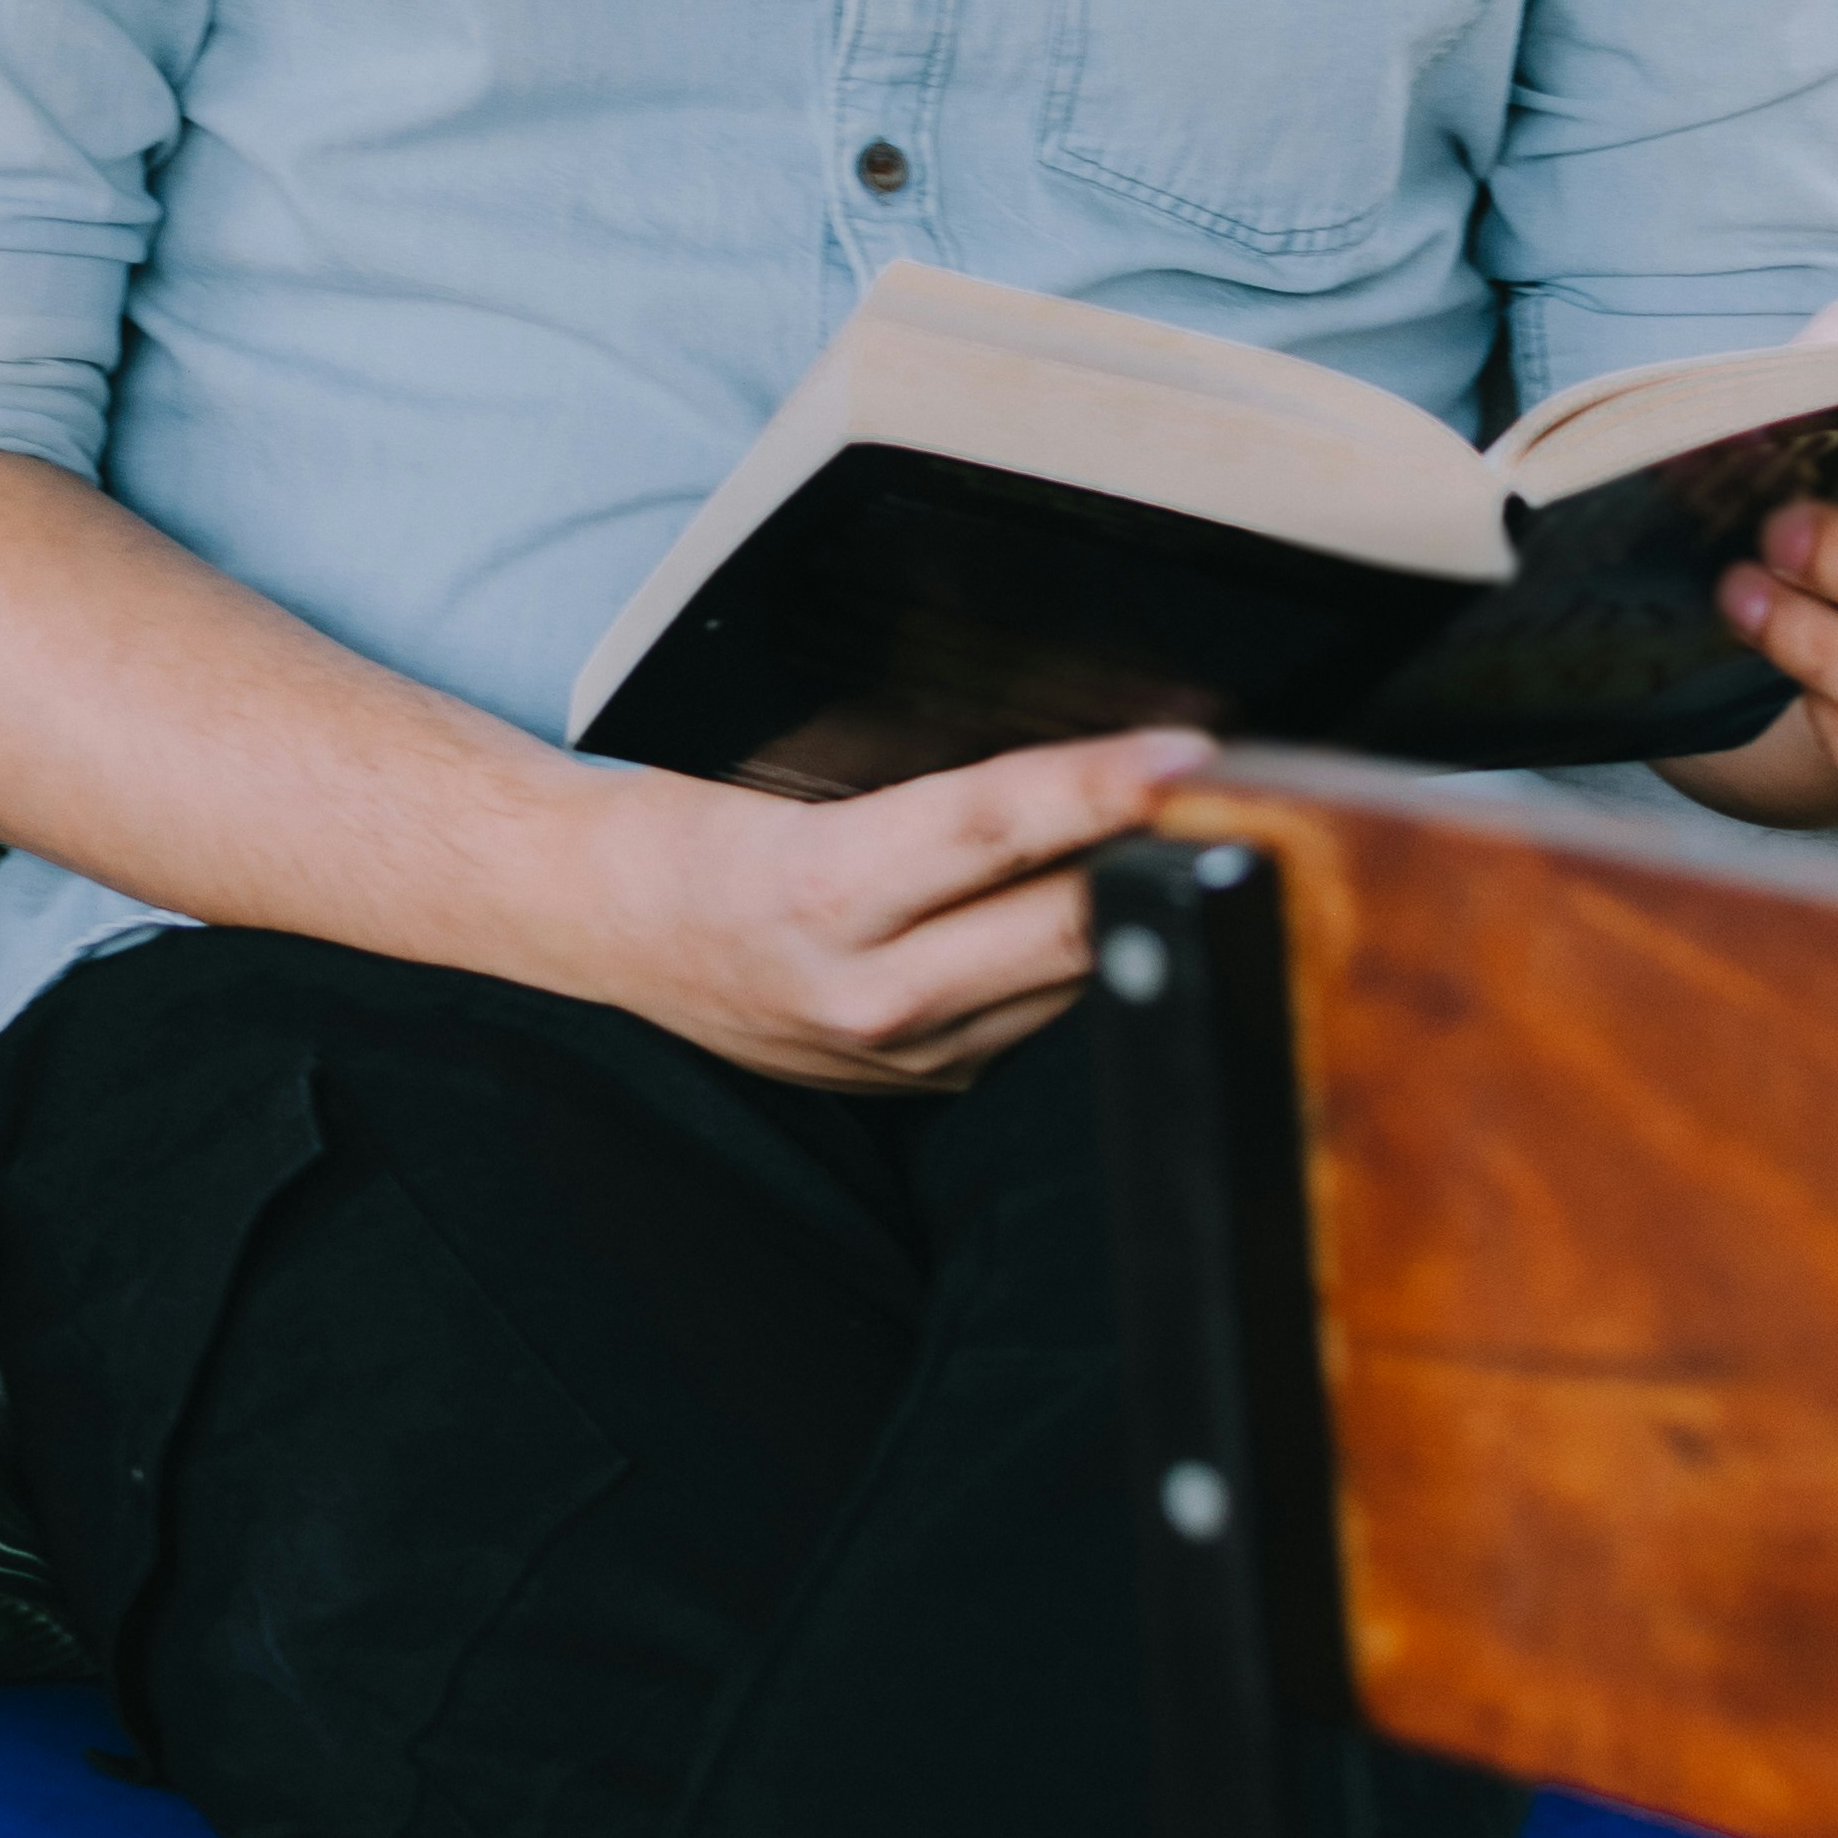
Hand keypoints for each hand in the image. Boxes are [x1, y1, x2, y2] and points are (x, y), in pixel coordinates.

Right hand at [541, 721, 1213, 1087]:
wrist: (599, 928)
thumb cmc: (686, 832)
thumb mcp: (794, 795)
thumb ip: (929, 805)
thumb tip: (1069, 777)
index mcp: (824, 890)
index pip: (997, 826)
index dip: (1101, 787)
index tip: (1187, 754)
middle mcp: (867, 988)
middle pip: (1063, 922)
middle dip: (1157, 857)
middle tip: (1238, 794)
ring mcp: (896, 1052)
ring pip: (1065, 977)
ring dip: (1126, 911)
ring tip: (1183, 839)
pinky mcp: (912, 1084)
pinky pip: (1029, 1017)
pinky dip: (1068, 960)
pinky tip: (1088, 908)